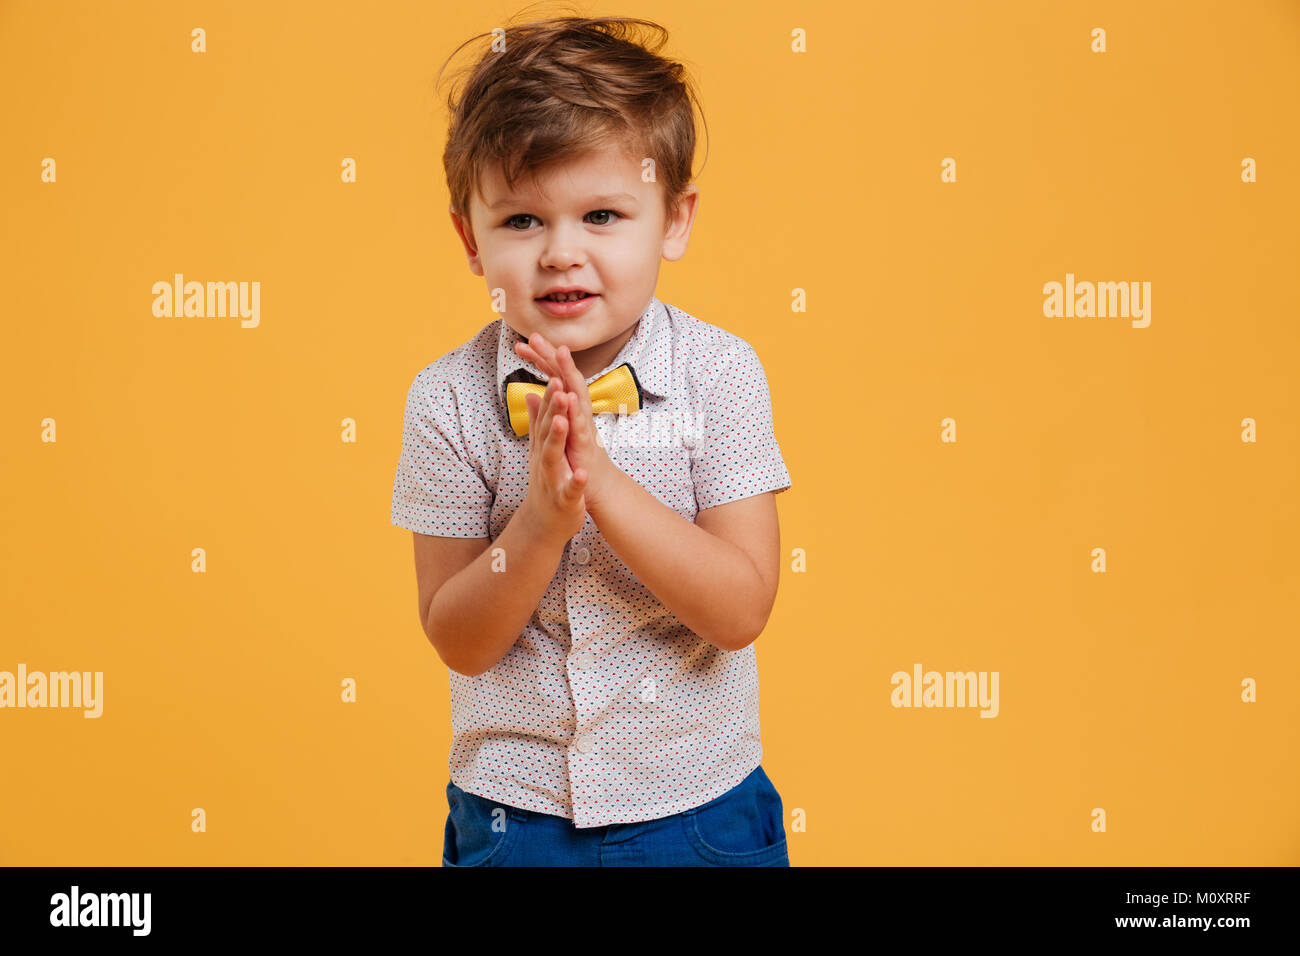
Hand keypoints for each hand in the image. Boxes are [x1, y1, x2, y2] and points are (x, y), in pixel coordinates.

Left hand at [515, 334, 618, 511]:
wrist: (594, 485)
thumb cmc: (576, 455)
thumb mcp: (557, 429)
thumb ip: (545, 409)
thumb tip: (530, 392)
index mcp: (570, 406)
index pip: (555, 376)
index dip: (540, 359)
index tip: (522, 343)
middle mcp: (580, 411)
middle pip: (567, 378)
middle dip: (553, 357)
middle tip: (535, 337)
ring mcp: (584, 426)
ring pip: (578, 397)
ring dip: (571, 378)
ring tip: (561, 357)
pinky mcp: (586, 446)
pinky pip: (583, 430)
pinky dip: (577, 417)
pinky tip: (570, 403)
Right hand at [520, 378, 586, 543]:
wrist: (543, 523)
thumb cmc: (546, 482)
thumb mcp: (540, 450)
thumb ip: (538, 423)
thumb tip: (533, 394)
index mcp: (543, 446)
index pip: (547, 416)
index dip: (552, 395)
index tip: (556, 372)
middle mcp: (544, 459)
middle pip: (547, 430)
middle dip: (553, 408)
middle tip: (558, 384)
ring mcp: (552, 479)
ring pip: (552, 456)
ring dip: (557, 438)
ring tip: (563, 420)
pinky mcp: (563, 500)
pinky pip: (568, 491)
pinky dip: (575, 483)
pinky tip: (581, 474)